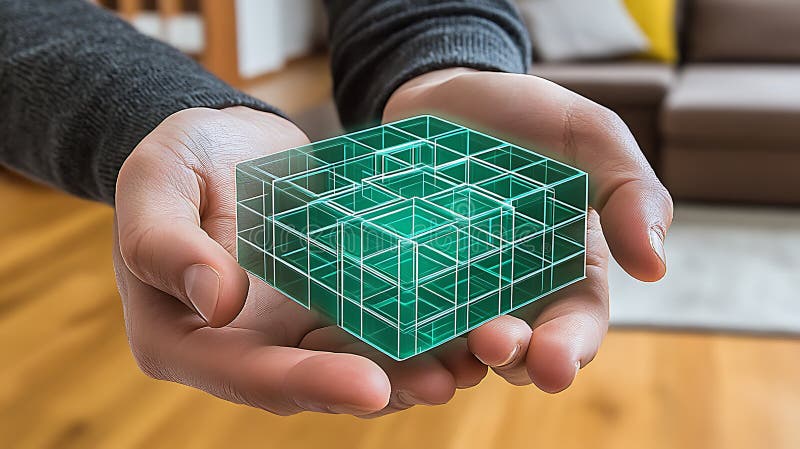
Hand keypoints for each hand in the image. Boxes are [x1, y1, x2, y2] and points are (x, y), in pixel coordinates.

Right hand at [114, 107, 486, 416]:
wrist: (224, 141)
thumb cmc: (175, 162)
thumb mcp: (153, 187)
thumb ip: (165, 244)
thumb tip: (215, 303)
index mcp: (188, 338)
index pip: (251, 376)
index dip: (310, 385)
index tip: (369, 385)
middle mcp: (245, 346)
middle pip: (314, 382)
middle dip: (381, 386)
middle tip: (443, 383)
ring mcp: (291, 327)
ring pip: (354, 359)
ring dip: (412, 367)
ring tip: (469, 363)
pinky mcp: (330, 299)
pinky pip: (373, 318)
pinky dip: (416, 325)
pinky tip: (462, 323)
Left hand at [384, 68, 672, 391]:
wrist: (445, 92)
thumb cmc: (526, 117)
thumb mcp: (590, 138)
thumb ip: (630, 193)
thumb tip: (655, 266)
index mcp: (569, 269)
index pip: (576, 324)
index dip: (569, 349)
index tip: (556, 362)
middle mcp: (515, 291)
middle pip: (521, 348)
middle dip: (515, 359)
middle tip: (497, 344)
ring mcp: (457, 287)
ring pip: (461, 342)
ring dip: (460, 354)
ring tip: (456, 345)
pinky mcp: (408, 276)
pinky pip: (406, 311)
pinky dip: (407, 329)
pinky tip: (399, 329)